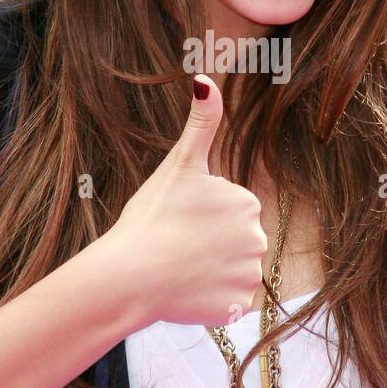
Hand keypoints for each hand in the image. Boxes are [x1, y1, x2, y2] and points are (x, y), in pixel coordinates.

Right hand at [110, 75, 266, 327]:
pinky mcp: (238, 307)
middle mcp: (258, 239)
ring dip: (210, 272)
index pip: (229, 211)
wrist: (128, 276)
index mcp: (247, 203)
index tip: (179, 220)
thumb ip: (200, 124)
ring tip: (179, 268)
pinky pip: (229, 301)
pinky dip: (211, 300)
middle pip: (234, 242)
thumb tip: (205, 79)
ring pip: (232, 272)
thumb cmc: (150, 218)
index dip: (200, 217)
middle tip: (176, 245)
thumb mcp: (177, 165)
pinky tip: (186, 290)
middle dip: (209, 245)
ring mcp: (249, 276)